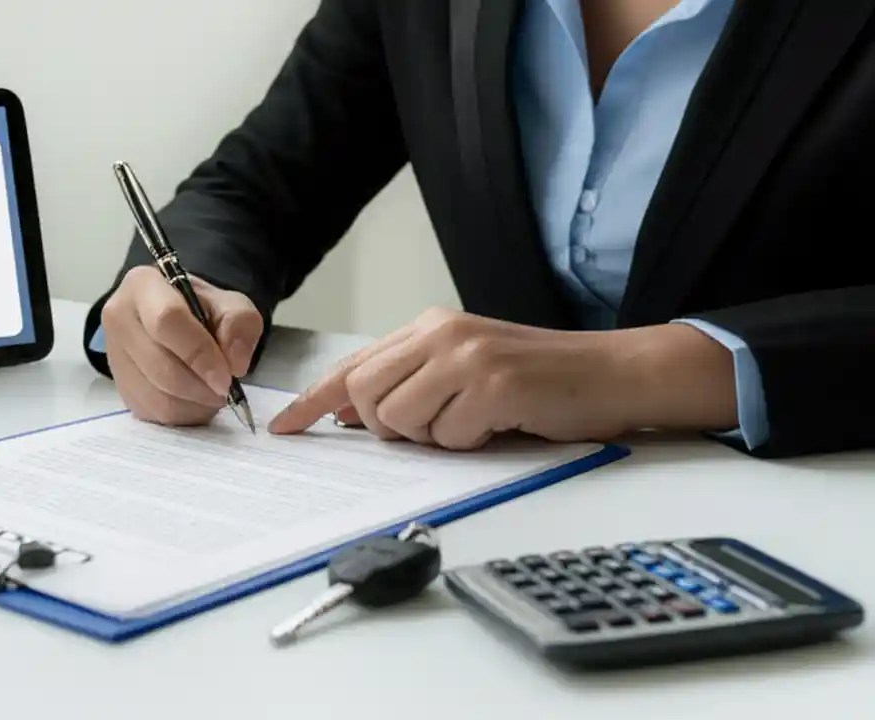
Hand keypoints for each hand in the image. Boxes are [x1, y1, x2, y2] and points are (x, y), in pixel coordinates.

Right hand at [102, 266, 263, 425]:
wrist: (174, 320)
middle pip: (159, 365)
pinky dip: (181, 414)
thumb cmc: (201, 308)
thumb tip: (235, 364)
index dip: (199, 354)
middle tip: (224, 390)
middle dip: (199, 386)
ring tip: (212, 393)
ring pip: (155, 395)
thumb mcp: (230, 304)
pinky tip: (195, 400)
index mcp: (144, 285)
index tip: (226, 377)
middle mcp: (118, 317)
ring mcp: (114, 355)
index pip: (167, 321)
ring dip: (193, 404)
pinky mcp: (120, 386)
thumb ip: (240, 324)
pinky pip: (152, 411)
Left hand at [268, 308, 736, 448]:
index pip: (353, 365)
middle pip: (365, 394)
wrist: (612, 372)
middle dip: (388, 425)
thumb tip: (346, 413)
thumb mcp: (465, 370)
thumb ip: (410, 382)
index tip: (284, 428)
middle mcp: (441, 332)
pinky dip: (471, 443)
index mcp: (430, 327)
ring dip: (435, 437)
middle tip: (437, 423)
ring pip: (400, 419)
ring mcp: (466, 355)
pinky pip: (448, 435)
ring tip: (477, 420)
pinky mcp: (492, 383)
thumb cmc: (538, 381)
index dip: (314, 400)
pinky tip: (501, 423)